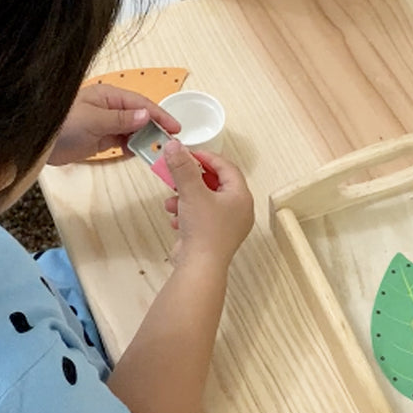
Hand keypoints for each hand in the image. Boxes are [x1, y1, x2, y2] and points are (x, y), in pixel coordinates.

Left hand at [47, 83, 180, 165]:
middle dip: (156, 129)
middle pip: (140, 118)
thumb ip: (121, 119)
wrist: (38, 142)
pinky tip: (140, 155)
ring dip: (145, 140)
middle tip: (170, 144)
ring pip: (133, 131)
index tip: (176, 129)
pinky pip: (123, 142)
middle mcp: (111, 108)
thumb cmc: (63, 124)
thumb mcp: (94, 120)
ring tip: (158, 152)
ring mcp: (106, 124)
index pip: (142, 104)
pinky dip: (132, 148)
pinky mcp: (101, 140)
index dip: (160, 116)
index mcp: (110, 96)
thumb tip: (146, 116)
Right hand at [161, 141, 253, 267]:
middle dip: (192, 180)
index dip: (207, 158)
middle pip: (215, 184)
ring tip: (171, 201)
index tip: (188, 153)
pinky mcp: (214, 237)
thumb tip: (174, 145)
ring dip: (185, 198)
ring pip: (204, 201)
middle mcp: (238, 210)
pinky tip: (175, 218)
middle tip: (177, 174)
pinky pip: (200, 217)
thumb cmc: (204, 229)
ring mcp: (227, 225)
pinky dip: (187, 213)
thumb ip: (183, 167)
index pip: (227, 167)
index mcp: (241, 197)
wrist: (200, 267)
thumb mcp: (191, 192)